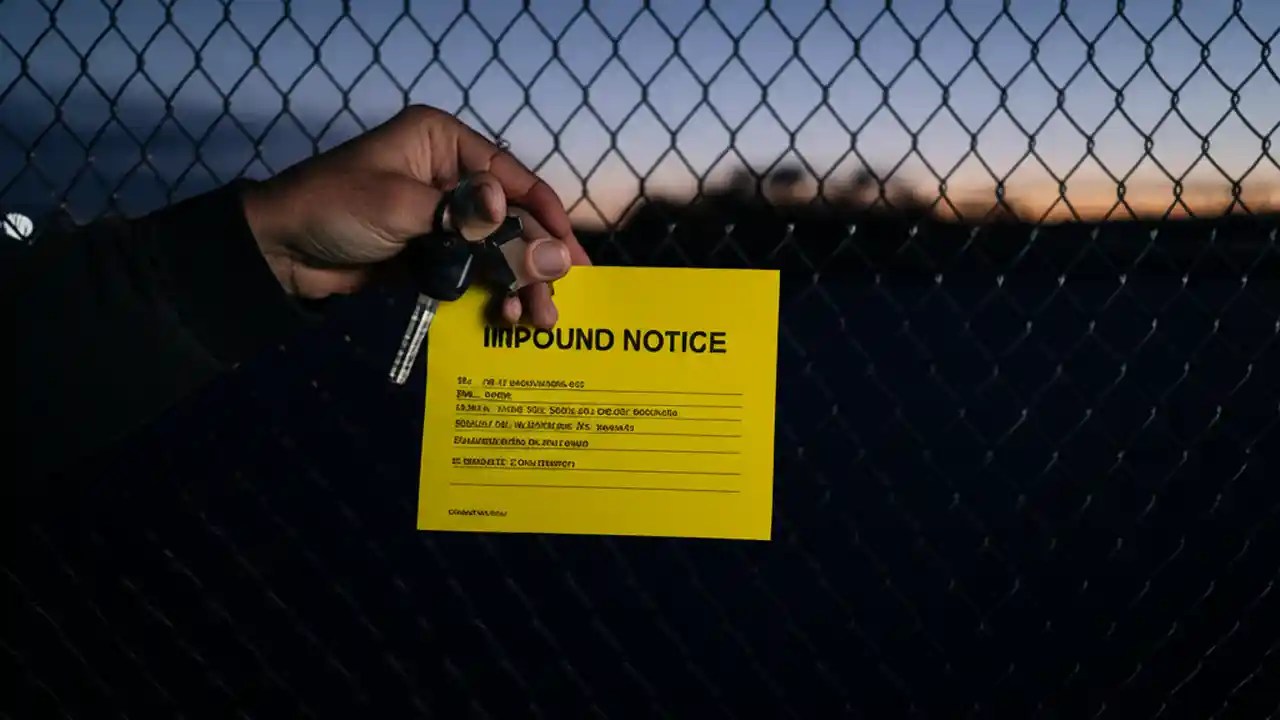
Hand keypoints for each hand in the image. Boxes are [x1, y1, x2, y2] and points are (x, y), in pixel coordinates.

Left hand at [240, 105, 589, 326]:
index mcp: (444, 143)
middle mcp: (451, 175)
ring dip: (518, 285)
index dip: (548, 219)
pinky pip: (475, 272)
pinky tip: (505, 317)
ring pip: (498, 251)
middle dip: (535, 262)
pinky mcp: (431, 252)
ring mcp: (442, 217)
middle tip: (556, 302)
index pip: (514, 179)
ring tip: (534, 321)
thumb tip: (538, 237)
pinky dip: (492, 294)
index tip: (572, 259)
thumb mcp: (404, 208)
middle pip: (512, 220)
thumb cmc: (334, 208)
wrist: (278, 251)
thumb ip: (472, 225)